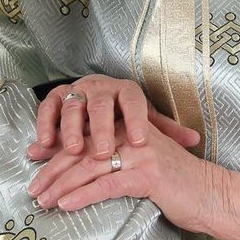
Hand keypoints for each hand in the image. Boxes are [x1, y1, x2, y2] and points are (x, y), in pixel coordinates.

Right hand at [29, 75, 199, 160]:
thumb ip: (165, 130)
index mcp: (126, 91)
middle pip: (100, 105)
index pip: (133, 102)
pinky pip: (48, 107)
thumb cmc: (123, 114)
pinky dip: (46, 124)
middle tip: (102, 153)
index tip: (139, 142)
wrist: (97, 96)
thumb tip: (195, 139)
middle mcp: (101, 87)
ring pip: (73, 105)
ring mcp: (77, 90)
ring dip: (70, 128)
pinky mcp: (56, 96)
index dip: (136, 121)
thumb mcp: (144, 119)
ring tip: (72, 150)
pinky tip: (45, 144)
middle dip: (100, 129)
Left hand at [29, 117, 239, 239]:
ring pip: (88, 167)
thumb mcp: (141, 167)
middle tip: (33, 191)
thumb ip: (112, 161)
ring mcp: (140, 152)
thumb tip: (73, 170)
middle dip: (52, 172)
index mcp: (128, 128)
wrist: (214, 196)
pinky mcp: (147, 174)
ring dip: (60, 185)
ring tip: (42, 201)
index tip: (36, 173)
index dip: (57, 157)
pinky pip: (105, 185)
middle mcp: (132, 134)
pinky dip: (81, 196)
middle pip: (81, 151)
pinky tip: (64, 205)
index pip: (84, 140)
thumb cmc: (177, 186)